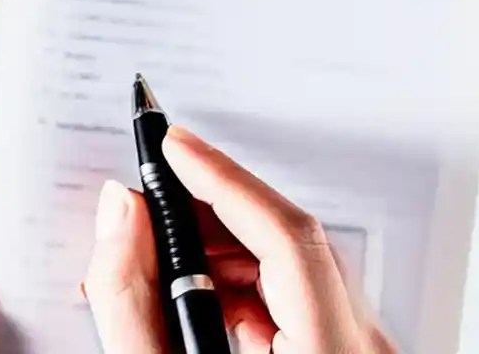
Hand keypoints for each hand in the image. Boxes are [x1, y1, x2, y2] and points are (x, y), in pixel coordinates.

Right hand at [83, 126, 396, 352]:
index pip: (288, 238)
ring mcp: (358, 353)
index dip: (224, 180)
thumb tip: (118, 220)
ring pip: (293, 268)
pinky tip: (195, 299)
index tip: (174, 147)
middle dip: (212, 213)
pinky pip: (295, 298)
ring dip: (222, 250)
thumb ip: (132, 305)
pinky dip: (241, 287)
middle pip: (292, 246)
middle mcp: (360, 351)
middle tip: (151, 191)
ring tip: (155, 256)